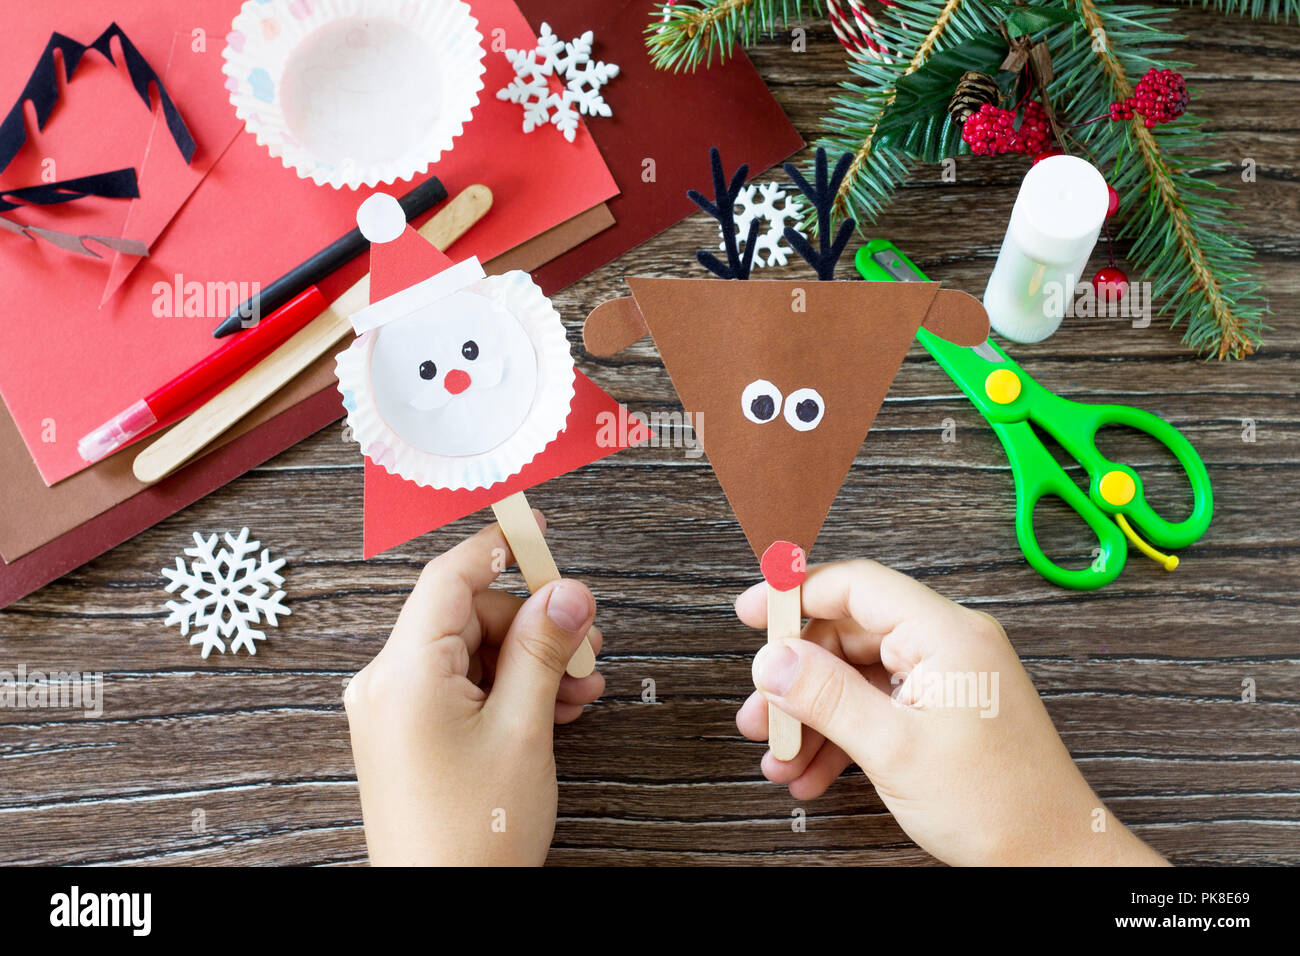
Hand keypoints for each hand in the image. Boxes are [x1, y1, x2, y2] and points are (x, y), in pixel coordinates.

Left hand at [344, 514, 602, 865]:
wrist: (442, 911)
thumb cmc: (475, 832)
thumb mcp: (523, 729)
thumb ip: (544, 650)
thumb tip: (568, 591)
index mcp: (403, 672)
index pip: (450, 577)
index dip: (500, 548)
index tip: (538, 530)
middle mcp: (387, 683)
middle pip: (468, 614)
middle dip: (532, 626)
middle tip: (585, 648)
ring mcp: (394, 711)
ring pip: (470, 652)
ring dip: (529, 663)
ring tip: (579, 692)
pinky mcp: (407, 735)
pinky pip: (460, 686)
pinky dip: (506, 689)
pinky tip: (553, 709)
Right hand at [736, 559, 1165, 865]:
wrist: (1052, 858)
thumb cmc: (999, 805)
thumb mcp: (894, 749)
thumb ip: (827, 697)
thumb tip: (772, 660)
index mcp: (946, 634)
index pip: (856, 586)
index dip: (796, 595)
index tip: (753, 615)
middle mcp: (948, 646)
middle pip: (849, 634)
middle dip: (797, 677)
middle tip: (760, 711)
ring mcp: (946, 679)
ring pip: (856, 677)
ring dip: (813, 716)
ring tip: (780, 755)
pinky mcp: (943, 711)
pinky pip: (877, 706)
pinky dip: (841, 736)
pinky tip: (813, 772)